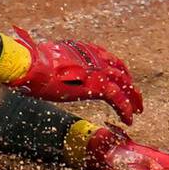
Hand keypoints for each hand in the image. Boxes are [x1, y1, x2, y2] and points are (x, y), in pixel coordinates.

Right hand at [11, 26, 143, 124]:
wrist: (33, 66)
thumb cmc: (31, 64)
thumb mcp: (45, 59)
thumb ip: (52, 64)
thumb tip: (42, 70)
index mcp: (82, 50)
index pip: (106, 59)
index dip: (115, 71)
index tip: (119, 79)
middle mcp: (94, 58)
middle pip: (120, 70)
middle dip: (129, 85)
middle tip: (135, 97)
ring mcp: (97, 71)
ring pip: (124, 85)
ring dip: (133, 98)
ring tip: (137, 111)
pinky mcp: (97, 86)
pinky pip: (118, 99)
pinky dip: (125, 109)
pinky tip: (128, 119)